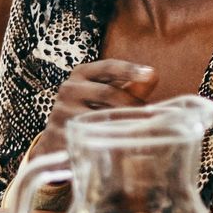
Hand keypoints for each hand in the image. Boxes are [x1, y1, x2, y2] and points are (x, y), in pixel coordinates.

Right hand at [34, 59, 157, 151]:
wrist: (58, 138)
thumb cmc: (90, 109)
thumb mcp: (107, 94)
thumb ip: (131, 87)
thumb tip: (154, 75)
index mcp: (82, 73)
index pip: (108, 67)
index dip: (130, 69)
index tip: (150, 74)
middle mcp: (69, 88)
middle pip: (107, 92)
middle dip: (132, 103)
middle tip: (150, 116)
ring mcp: (62, 111)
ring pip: (99, 116)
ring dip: (123, 123)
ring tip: (141, 130)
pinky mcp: (60, 134)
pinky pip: (90, 136)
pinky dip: (109, 140)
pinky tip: (123, 144)